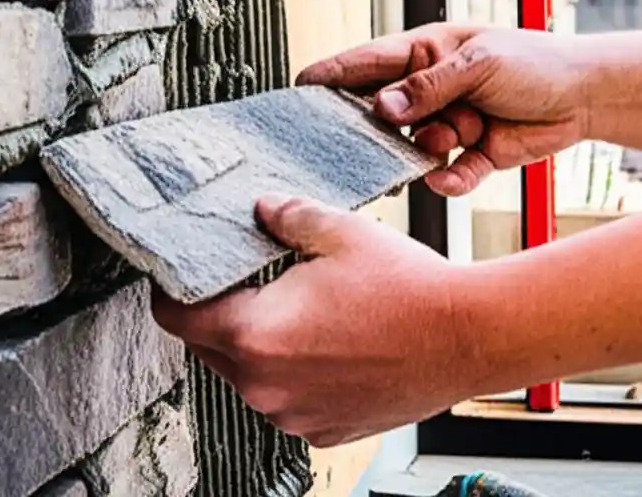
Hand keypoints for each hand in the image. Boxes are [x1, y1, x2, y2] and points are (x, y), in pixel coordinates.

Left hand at [152, 195, 479, 446]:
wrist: (470, 336)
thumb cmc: (409, 288)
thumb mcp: (339, 232)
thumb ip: (285, 216)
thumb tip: (261, 209)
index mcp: (255, 335)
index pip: (176, 318)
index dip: (171, 292)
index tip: (177, 277)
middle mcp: (265, 387)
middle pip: (209, 348)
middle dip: (218, 315)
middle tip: (244, 283)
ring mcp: (295, 415)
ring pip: (249, 377)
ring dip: (259, 347)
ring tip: (297, 311)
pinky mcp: (324, 431)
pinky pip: (288, 400)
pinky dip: (295, 375)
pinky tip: (326, 344)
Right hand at [297, 25, 588, 195]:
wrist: (585, 96)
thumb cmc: (536, 62)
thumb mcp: (479, 63)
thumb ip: (428, 86)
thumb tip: (382, 106)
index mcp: (425, 54)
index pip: (367, 63)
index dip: (334, 74)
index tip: (303, 87)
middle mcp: (430, 91)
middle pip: (382, 113)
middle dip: (376, 127)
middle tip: (367, 137)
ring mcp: (447, 124)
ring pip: (411, 148)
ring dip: (425, 149)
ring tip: (446, 140)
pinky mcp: (469, 156)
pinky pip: (446, 174)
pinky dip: (449, 179)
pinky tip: (453, 175)